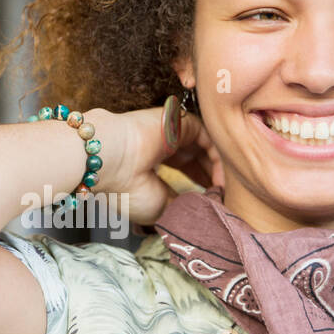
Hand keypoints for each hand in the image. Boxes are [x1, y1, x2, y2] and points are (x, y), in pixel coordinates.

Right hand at [92, 106, 222, 226]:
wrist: (109, 162)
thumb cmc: (125, 188)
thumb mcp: (158, 208)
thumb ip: (181, 207)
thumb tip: (202, 210)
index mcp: (151, 162)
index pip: (183, 172)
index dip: (199, 187)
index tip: (211, 205)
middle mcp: (162, 145)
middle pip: (197, 159)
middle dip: (211, 179)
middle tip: (223, 199)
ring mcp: (172, 132)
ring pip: (205, 148)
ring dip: (217, 171)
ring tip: (225, 193)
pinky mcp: (179, 122)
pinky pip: (208, 139)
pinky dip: (217, 160)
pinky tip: (220, 181)